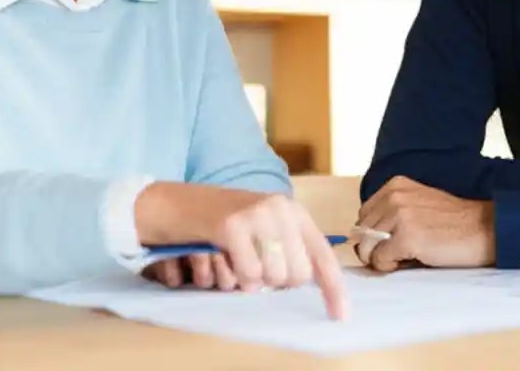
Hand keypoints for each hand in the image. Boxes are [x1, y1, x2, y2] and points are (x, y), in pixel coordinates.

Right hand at [134, 183, 348, 318]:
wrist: (178, 203)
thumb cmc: (222, 224)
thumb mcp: (263, 229)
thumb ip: (288, 249)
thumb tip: (304, 281)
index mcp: (293, 211)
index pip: (322, 255)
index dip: (333, 289)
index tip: (340, 316)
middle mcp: (280, 209)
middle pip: (296, 275)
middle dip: (275, 282)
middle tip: (254, 265)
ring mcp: (256, 215)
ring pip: (273, 277)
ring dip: (252, 279)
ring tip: (236, 259)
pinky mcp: (233, 226)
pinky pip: (249, 274)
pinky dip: (237, 276)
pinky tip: (225, 258)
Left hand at [354, 176, 493, 272]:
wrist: (485, 230)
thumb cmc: (454, 225)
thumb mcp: (417, 207)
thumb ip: (390, 217)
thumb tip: (361, 245)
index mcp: (395, 185)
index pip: (364, 215)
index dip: (375, 234)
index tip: (394, 241)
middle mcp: (394, 196)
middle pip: (362, 232)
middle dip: (376, 248)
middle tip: (401, 252)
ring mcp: (399, 215)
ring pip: (367, 248)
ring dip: (382, 258)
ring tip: (407, 256)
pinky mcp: (406, 237)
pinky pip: (380, 260)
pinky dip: (390, 266)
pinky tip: (411, 260)